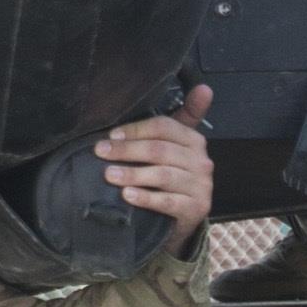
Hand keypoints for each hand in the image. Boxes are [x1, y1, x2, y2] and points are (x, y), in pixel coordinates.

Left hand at [94, 83, 219, 238]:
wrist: (182, 219)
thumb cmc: (173, 178)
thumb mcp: (175, 148)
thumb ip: (181, 118)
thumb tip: (204, 88)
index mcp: (195, 140)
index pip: (164, 127)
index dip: (135, 130)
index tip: (111, 135)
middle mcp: (202, 162)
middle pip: (160, 150)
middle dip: (127, 150)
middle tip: (102, 152)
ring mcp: (201, 187)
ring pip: (162, 175)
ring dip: (133, 174)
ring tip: (109, 174)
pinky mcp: (196, 209)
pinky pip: (168, 201)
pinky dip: (146, 198)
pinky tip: (128, 195)